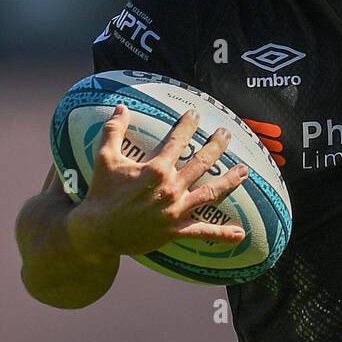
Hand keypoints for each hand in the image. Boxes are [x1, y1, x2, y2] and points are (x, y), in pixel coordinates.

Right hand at [66, 105, 248, 258]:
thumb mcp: (104, 159)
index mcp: (156, 169)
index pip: (178, 141)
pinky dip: (223, 234)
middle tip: (227, 134)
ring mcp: (176, 210)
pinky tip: (240, 233)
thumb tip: (121, 107)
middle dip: (217, 146)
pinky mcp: (176, 230)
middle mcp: (171, 188)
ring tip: (244, 171)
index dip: (188, 125)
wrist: (97, 232)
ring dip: (230, 181)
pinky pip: (203, 232)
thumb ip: (113, 131)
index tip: (196, 114)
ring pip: (211, 193)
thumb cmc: (101, 194)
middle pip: (202, 163)